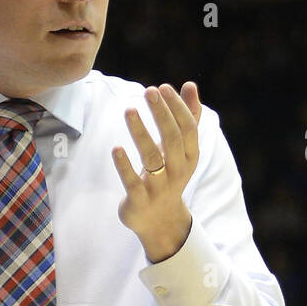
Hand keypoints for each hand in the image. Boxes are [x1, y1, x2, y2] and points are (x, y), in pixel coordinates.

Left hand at [111, 82, 201, 261]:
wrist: (160, 221)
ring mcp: (159, 187)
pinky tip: (116, 148)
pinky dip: (124, 166)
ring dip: (140, 133)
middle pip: (172, 139)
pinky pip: (132, 182)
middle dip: (162, 114)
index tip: (163, 88)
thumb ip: (188, 117)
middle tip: (149, 90)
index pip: (188, 129)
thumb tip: (189, 84)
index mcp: (190, 157)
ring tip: (129, 110)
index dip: (177, 108)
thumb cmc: (169, 175)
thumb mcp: (181, 150)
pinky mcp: (140, 200)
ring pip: (152, 158)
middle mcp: (178, 171)